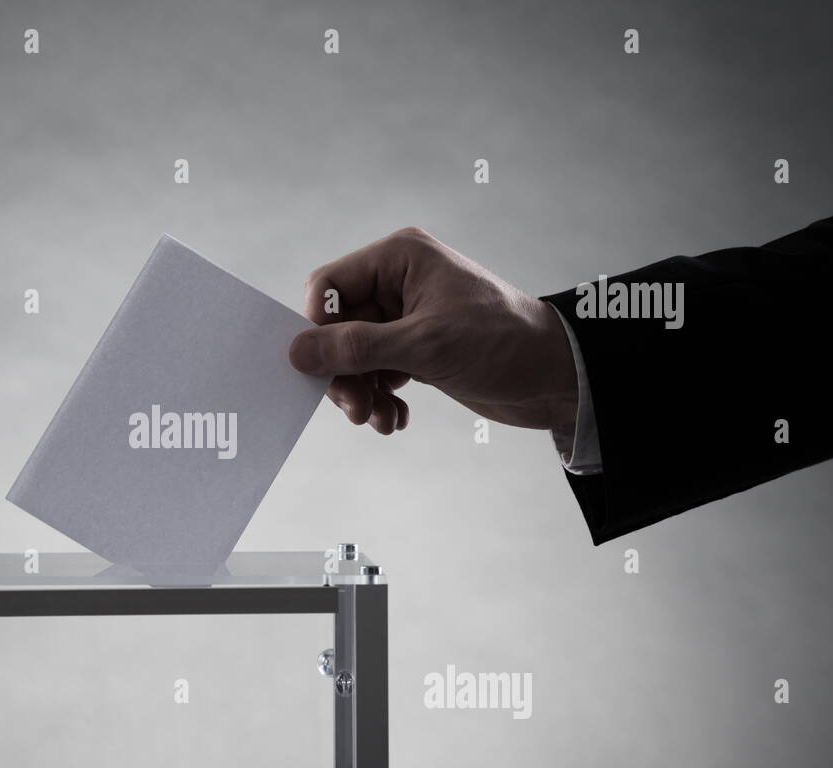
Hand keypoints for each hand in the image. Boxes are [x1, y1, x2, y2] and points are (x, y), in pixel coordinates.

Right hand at [288, 227, 578, 435]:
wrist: (559, 377)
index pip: (328, 286)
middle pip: (337, 327)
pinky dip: (380, 399)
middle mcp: (398, 283)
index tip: (319, 370)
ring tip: (378, 419)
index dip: (316, 328)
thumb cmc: (503, 344)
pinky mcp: (417, 350)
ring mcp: (407, 318)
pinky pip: (377, 374)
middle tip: (353, 409)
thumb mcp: (424, 346)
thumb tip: (298, 352)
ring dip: (360, 392)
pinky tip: (396, 419)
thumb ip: (356, 348)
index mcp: (399, 259)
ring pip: (354, 356)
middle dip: (342, 371)